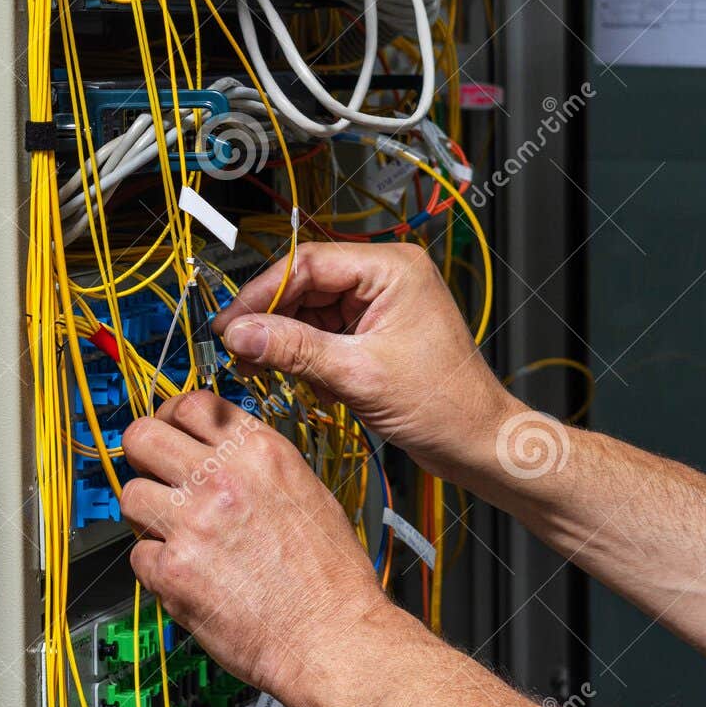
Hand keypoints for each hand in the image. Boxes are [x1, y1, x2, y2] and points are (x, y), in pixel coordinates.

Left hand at [119, 390, 388, 699]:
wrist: (332, 637)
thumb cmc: (332, 577)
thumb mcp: (307, 491)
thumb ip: (255, 465)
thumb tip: (218, 454)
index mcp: (258, 452)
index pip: (190, 404)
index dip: (170, 417)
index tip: (169, 431)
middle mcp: (220, 478)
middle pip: (142, 436)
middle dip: (141, 455)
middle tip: (152, 475)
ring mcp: (191, 523)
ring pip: (130, 495)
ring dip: (146, 514)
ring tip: (172, 533)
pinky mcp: (172, 571)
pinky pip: (138, 554)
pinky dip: (156, 567)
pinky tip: (185, 576)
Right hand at [212, 242, 519, 482]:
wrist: (476, 443)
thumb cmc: (443, 404)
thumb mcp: (357, 375)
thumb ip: (293, 349)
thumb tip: (240, 333)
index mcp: (392, 268)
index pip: (309, 263)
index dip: (262, 293)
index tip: (229, 323)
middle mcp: (386, 278)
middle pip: (305, 285)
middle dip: (270, 320)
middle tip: (237, 349)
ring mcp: (380, 305)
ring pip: (310, 311)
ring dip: (285, 342)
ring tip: (263, 370)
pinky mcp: (374, 333)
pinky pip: (323, 333)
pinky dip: (305, 356)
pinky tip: (305, 382)